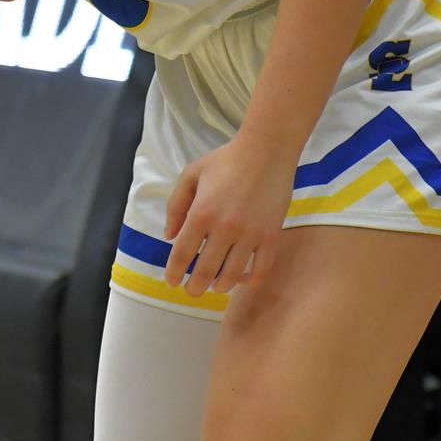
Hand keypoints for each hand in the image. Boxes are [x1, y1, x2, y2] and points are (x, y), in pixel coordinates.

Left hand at [161, 135, 295, 298]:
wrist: (266, 150)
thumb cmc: (225, 160)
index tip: (172, 282)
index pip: (182, 254)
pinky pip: (260, 269)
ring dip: (220, 286)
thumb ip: (176, 205)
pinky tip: (241, 281)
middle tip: (191, 291)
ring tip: (214, 286)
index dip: (174, 273)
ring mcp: (250, 234)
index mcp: (201, 213)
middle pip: (206, 271)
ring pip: (232, 275)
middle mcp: (225, 228)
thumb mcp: (191, 174)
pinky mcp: (271, 236)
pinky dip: (248, 281)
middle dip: (195, 287)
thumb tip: (169, 236)